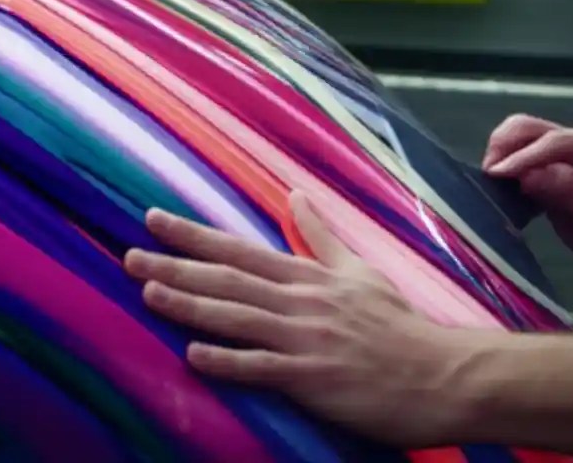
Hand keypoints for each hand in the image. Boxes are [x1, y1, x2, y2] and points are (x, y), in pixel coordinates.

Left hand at [123, 191, 481, 448]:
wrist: (443, 374)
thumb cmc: (398, 325)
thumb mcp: (360, 271)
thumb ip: (322, 236)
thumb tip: (296, 193)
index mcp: (308, 276)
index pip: (239, 249)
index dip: (193, 234)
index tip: (153, 219)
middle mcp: (300, 301)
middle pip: (228, 278)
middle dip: (176, 265)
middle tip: (129, 254)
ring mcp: (306, 339)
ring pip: (237, 316)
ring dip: (191, 304)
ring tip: (149, 292)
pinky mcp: (315, 378)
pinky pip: (263, 367)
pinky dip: (228, 360)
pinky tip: (194, 354)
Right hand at [482, 114, 572, 269]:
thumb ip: (567, 191)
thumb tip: (528, 174)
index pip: (555, 142)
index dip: (522, 158)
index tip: (494, 175)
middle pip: (533, 127)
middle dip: (505, 148)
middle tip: (490, 178)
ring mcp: (571, 140)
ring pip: (522, 131)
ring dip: (502, 151)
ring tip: (495, 180)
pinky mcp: (555, 152)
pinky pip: (522, 145)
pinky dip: (507, 158)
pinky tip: (505, 180)